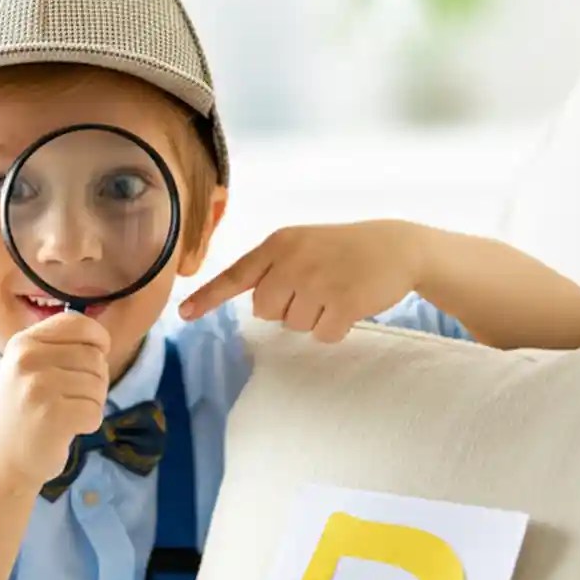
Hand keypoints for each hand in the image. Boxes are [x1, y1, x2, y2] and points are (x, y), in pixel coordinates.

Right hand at [0, 312, 110, 488]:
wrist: (1, 461)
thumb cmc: (25, 412)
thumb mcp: (29, 368)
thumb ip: (59, 347)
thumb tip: (102, 336)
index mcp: (24, 342)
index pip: (78, 323)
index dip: (98, 340)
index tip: (95, 358)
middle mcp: (28, 359)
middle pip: (94, 356)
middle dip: (95, 380)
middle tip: (71, 399)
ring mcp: (38, 386)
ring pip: (98, 384)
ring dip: (92, 404)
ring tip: (65, 414)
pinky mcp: (52, 416)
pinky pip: (95, 411)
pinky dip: (89, 424)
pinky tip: (67, 429)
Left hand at [180, 220, 427, 342]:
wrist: (396, 247)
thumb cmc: (342, 249)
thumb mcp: (303, 244)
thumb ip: (274, 267)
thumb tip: (255, 307)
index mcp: (279, 244)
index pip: (236, 275)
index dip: (208, 297)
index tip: (184, 315)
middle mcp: (293, 260)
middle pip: (264, 310)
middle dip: (286, 308)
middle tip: (314, 288)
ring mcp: (318, 281)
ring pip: (293, 325)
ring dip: (313, 318)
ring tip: (335, 292)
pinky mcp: (343, 302)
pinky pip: (321, 335)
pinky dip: (334, 328)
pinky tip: (348, 306)